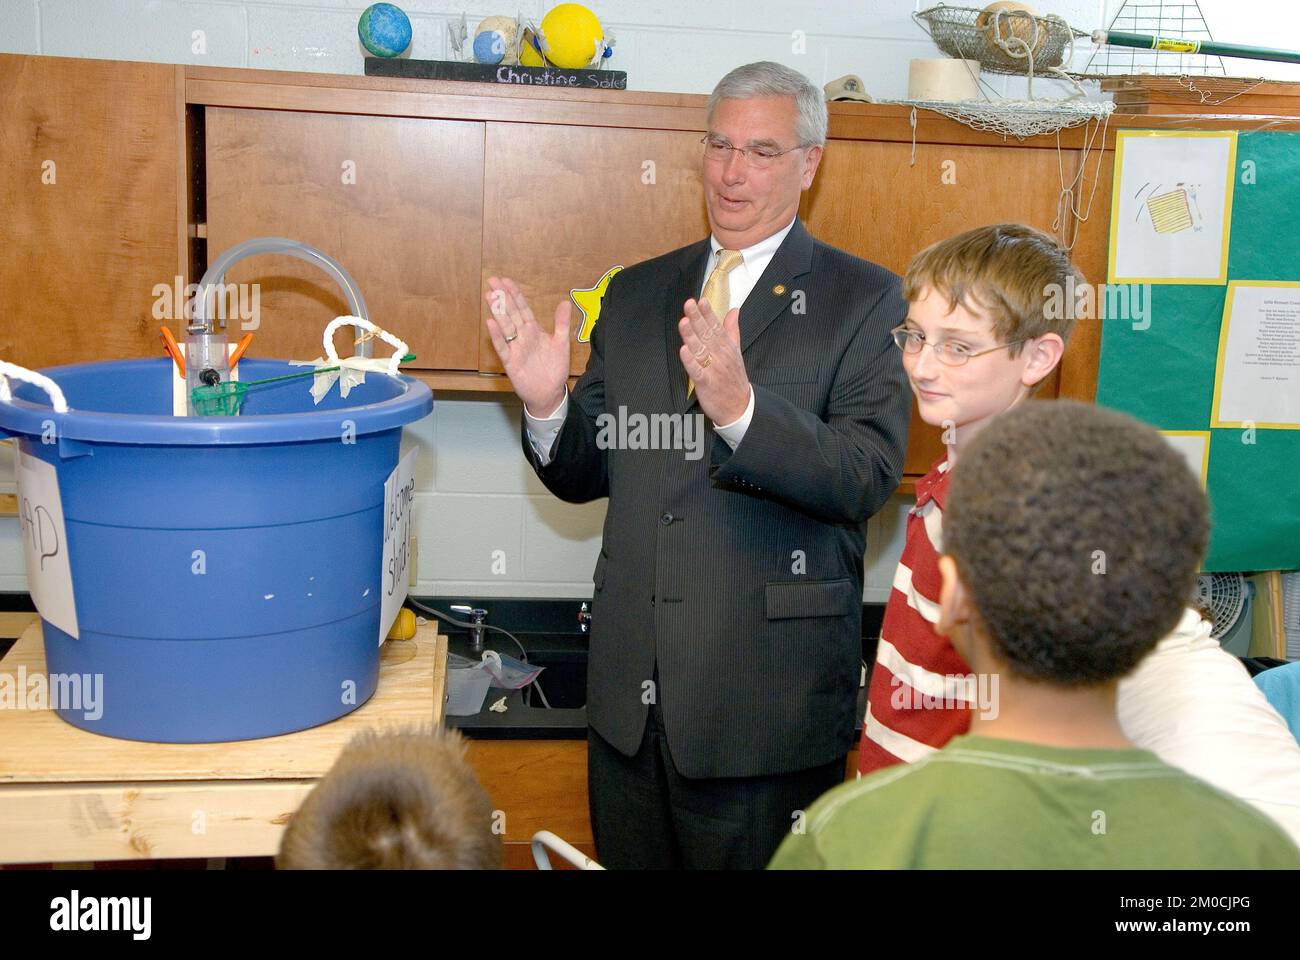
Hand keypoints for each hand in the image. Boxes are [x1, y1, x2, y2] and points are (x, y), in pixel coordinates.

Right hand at [484, 276, 570, 416]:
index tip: (506, 281)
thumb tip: (564, 302)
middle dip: (502, 297)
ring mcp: (515, 348)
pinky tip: (491, 323)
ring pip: (505, 326)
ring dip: (498, 312)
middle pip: (511, 313)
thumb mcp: (562, 343)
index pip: (522, 308)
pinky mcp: (510, 361)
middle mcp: (522, 336)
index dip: (515, 294)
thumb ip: (561, 323)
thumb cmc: (554, 368)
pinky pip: (502, 346)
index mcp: (534, 330)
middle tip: (492, 281)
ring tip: (490, 296)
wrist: (549, 392)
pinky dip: (497, 335)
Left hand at [678, 298, 748, 424]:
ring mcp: (713, 369)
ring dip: (691, 336)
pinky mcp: (706, 383)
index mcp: (726, 347)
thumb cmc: (734, 378)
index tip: (701, 300)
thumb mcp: (736, 351)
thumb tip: (734, 310)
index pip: (716, 326)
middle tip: (689, 304)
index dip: (708, 313)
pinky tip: (683, 351)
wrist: (740, 407)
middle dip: (697, 319)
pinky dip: (690, 361)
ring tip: (684, 322)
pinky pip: (697, 370)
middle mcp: (720, 355)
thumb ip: (732, 330)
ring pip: (700, 349)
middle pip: (707, 334)